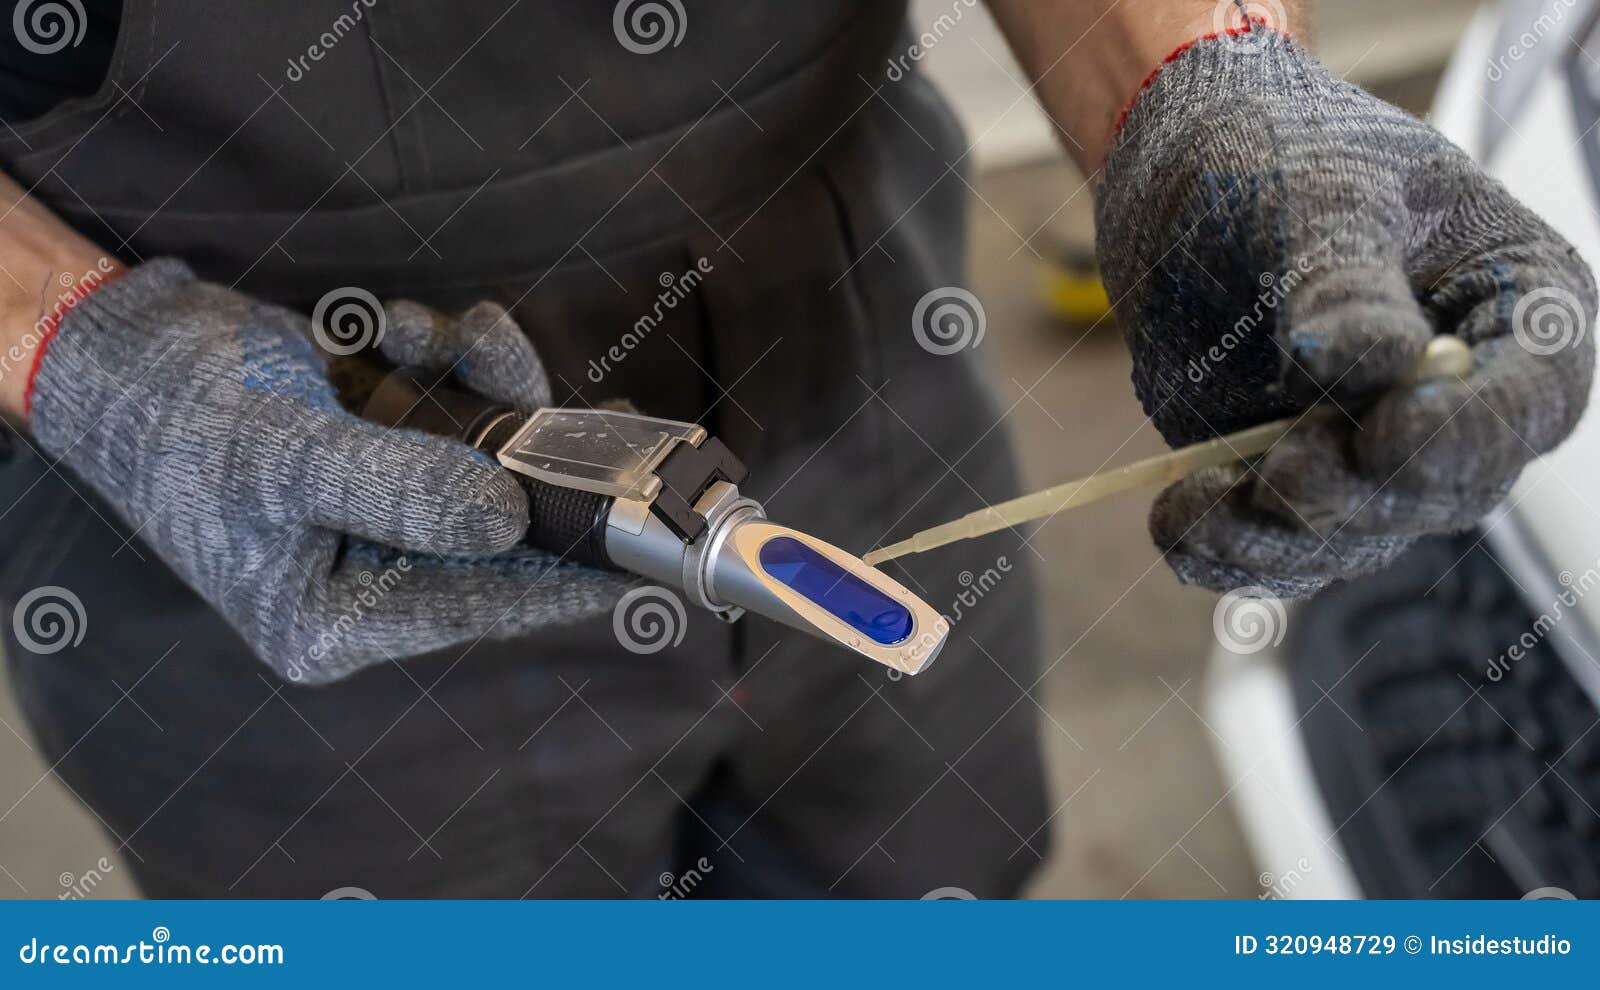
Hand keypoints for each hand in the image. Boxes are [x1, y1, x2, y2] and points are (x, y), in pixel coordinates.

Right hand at [27, 260, 623, 681]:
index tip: (651, 552)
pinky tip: (397, 328)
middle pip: (500, 526)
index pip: (482, 604)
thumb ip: (399, 489)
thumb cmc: (176, 416)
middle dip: (527, 446)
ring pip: (488, 457)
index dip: (572, 576)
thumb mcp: (282, 458)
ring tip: (436, 332)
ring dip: (479, 383)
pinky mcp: (388, 450)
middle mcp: (369, 574)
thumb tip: (510, 518)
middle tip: (571, 401)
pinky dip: (444, 360)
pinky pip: (456, 411)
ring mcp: (384, 510)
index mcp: (336, 614)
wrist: (117, 343)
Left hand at [1094, 27, 1596, 596]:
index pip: (1533, 396)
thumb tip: (1377, 363)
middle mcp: (1453, 397)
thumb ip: (1349, 280)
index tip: (1391, 429)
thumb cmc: (1279, 151)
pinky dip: (1223, 549)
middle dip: (1359, 495)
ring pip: (1351, 536)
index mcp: (1514, 305)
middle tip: (1284, 467)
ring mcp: (1366, 448)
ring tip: (1208, 499)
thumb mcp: (1320, 192)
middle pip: (1442, 490)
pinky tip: (1177, 522)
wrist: (1178, 169)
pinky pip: (1271, 546)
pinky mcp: (1283, 476)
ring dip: (1282, 538)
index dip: (1472, 430)